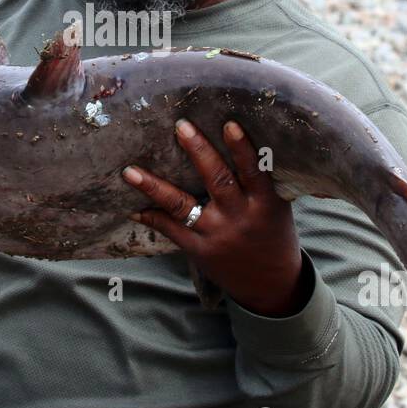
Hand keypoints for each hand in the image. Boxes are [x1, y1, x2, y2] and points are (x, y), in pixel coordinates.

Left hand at [122, 119, 307, 316]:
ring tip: (130, 171)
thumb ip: (258, 182)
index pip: (253, 171)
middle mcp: (240, 217)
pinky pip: (171, 230)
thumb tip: (235, 140)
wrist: (271, 284)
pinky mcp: (199, 250)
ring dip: (154, 187)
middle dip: (198, 151)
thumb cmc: (272, 233)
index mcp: (265, 203)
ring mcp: (217, 234)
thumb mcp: (276, 207)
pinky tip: (133, 208)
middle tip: (181, 126)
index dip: (242, 148)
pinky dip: (152, 218)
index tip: (229, 124)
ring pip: (183, 206)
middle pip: (218, 180)